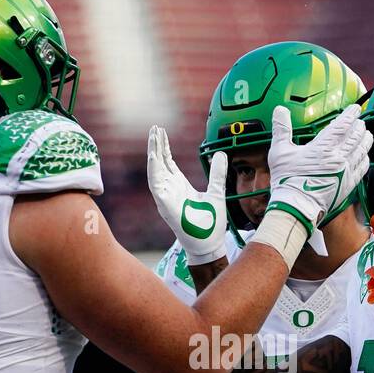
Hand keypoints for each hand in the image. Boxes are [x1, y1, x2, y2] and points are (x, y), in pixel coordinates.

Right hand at [147, 125, 228, 264]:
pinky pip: (156, 185)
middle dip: (156, 145)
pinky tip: (154, 156)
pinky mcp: (165, 205)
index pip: (168, 162)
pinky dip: (154, 170)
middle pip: (159, 163)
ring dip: (153, 154)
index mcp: (180, 186)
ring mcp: (166, 198)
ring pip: (155, 171)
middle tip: (154, 127)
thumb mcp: (217, 192)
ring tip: (152, 137)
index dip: (164, 147)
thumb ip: (217, 174)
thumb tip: (221, 154)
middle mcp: (171, 190)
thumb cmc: (211, 223)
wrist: (209, 245)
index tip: (161, 132)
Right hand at [265, 104, 370, 240]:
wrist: (296, 208)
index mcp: (323, 147)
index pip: (343, 125)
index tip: (355, 108)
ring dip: (365, 140)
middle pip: (355, 136)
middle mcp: (338, 158)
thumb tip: (280, 110)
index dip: (350, 114)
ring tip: (366, 134)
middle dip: (359, 126)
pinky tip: (364, 155)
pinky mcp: (348, 185)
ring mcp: (345, 172)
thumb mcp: (279, 152)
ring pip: (362, 150)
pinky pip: (362, 168)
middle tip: (359, 121)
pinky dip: (365, 158)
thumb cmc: (287, 180)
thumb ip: (281, 129)